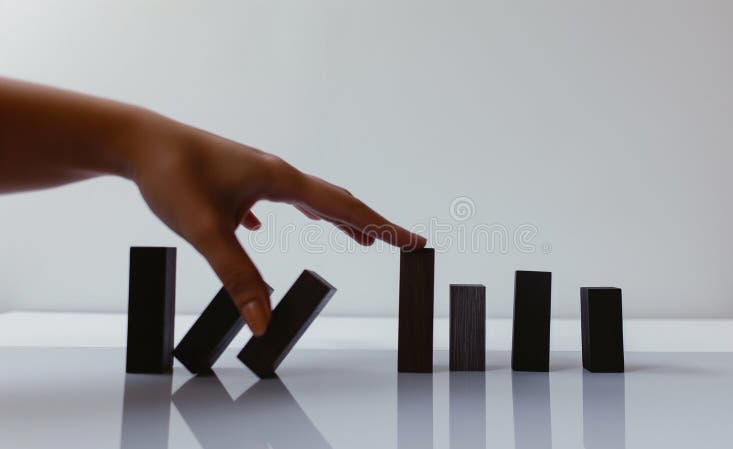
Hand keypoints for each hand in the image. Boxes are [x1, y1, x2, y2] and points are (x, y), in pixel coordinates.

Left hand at [128, 115, 426, 334]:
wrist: (136, 141)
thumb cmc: (171, 175)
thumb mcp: (207, 232)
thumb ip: (238, 277)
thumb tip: (262, 321)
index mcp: (280, 180)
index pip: (344, 207)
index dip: (382, 226)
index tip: (414, 240)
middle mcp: (275, 173)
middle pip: (334, 200)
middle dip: (369, 223)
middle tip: (397, 241)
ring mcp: (255, 173)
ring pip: (307, 198)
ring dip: (335, 218)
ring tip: (357, 236)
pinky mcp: (234, 177)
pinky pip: (273, 197)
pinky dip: (288, 212)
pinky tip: (262, 224)